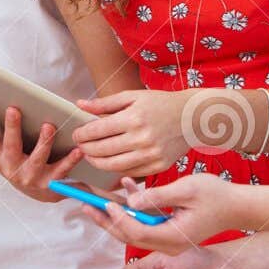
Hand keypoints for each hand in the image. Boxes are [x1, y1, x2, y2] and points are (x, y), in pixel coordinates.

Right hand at [0, 99, 84, 202]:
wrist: (38, 192)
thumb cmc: (13, 159)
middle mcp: (10, 168)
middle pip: (10, 146)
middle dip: (12, 128)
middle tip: (14, 109)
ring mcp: (30, 177)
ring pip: (37, 158)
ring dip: (43, 142)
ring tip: (48, 125)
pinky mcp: (50, 184)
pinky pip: (62, 170)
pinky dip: (70, 160)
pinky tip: (78, 149)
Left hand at [72, 88, 193, 178]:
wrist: (193, 118)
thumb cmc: (161, 104)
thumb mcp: (132, 96)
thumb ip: (104, 103)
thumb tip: (79, 104)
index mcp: (133, 118)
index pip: (96, 131)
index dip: (81, 134)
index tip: (76, 134)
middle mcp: (142, 139)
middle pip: (101, 150)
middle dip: (85, 149)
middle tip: (80, 146)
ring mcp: (151, 155)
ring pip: (112, 166)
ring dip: (96, 162)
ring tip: (90, 155)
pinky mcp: (158, 167)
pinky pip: (129, 172)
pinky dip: (114, 169)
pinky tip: (109, 161)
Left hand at [82, 172, 245, 252]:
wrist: (239, 206)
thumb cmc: (216, 195)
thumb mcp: (187, 190)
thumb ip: (157, 196)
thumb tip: (130, 199)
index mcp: (172, 237)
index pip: (135, 232)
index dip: (117, 218)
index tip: (105, 202)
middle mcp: (168, 244)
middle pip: (128, 235)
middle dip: (105, 220)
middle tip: (84, 204)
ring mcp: (168, 240)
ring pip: (133, 230)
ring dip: (114, 214)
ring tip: (92, 200)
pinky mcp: (169, 232)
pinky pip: (144, 223)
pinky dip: (131, 209)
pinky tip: (122, 189)